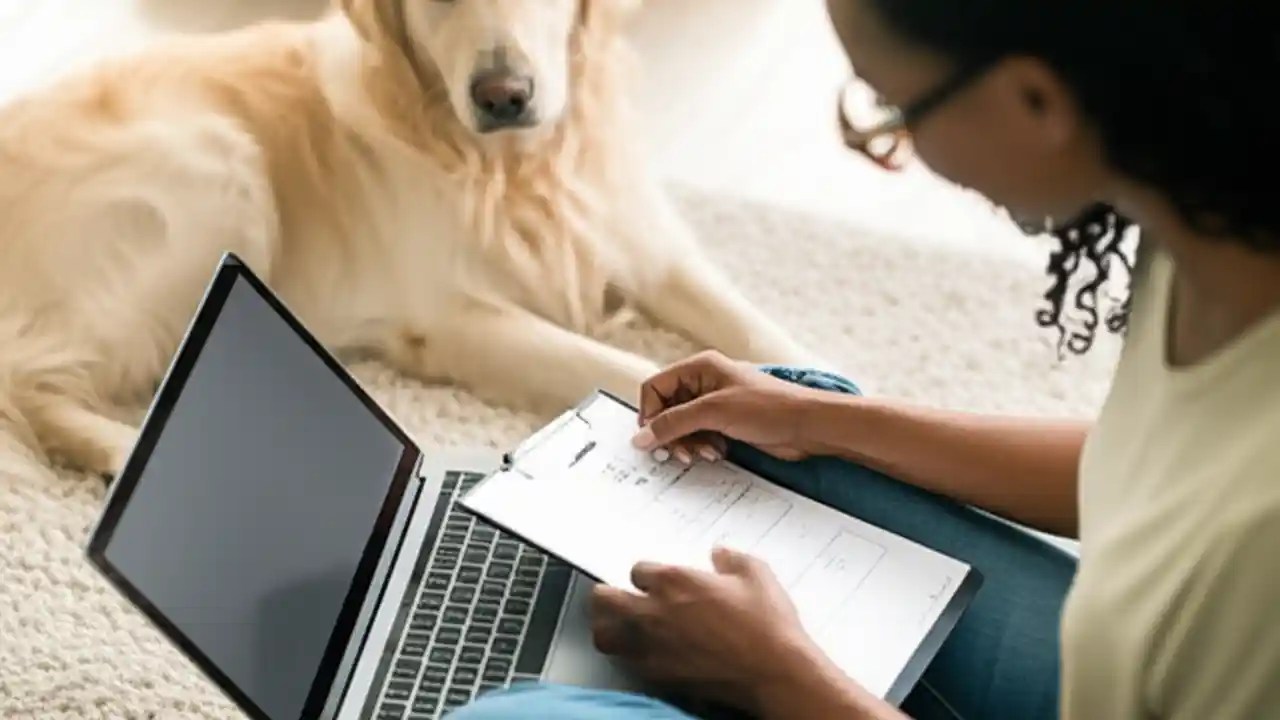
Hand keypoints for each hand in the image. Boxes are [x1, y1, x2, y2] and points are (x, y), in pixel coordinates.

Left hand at [589, 546, 822, 714]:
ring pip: (604, 634)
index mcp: (673, 581)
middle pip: (604, 599)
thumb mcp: (756, 574)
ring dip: (608, 626)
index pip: (637, 570)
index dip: (647, 575)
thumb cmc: (766, 625)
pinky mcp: (657, 674)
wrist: (773, 672)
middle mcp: (653, 611)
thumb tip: (719, 554)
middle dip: (607, 595)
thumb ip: (731, 559)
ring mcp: (651, 645)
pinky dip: (628, 655)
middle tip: (613, 596)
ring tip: (617, 625)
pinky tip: (642, 652)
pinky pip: (626, 662)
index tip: (655, 581)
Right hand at [631, 350, 820, 462]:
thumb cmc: (767, 408)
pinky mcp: (726, 423)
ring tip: (705, 454)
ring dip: (688, 443)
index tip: (654, 439)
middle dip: (672, 433)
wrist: (807, 426)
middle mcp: (703, 383)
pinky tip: (717, 453)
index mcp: (699, 368)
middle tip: (680, 454)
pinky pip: (699, 435)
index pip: (655, 387)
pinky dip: (702, 446)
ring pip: (682, 426)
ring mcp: (715, 404)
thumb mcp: (714, 412)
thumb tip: (641, 437)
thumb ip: (674, 423)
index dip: (650, 414)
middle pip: (667, 410)